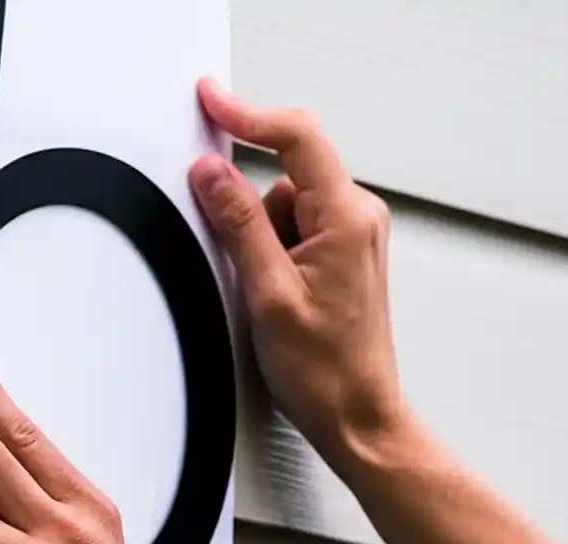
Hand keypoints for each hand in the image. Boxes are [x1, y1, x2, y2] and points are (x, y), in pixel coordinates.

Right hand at [188, 78, 409, 471]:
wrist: (357, 417)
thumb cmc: (327, 371)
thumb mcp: (267, 293)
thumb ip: (238, 224)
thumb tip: (212, 173)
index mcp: (346, 219)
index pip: (297, 138)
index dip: (248, 114)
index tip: (210, 102)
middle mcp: (356, 218)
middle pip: (284, 171)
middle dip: (248, 208)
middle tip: (240, 260)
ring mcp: (350, 236)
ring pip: (281, 204)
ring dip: (258, 237)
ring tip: (264, 293)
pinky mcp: (338, 254)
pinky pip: (290, 228)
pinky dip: (269, 250)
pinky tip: (272, 293)